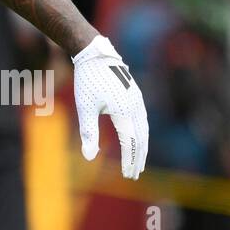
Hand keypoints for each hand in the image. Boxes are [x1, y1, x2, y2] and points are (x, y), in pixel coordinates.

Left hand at [72, 35, 148, 179]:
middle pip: (141, 139)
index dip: (130, 160)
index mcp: (125, 112)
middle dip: (138, 158)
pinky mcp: (136, 95)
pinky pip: (142, 119)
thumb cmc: (87, 81)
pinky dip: (142, 133)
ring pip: (144, 129)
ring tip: (138, 161)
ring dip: (142, 147)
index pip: (131, 143)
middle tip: (134, 174)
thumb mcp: (85, 108)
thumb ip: (88, 133)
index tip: (127, 174)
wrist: (95, 55)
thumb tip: (89, 158)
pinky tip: (137, 139)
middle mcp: (135, 107)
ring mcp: (138, 100)